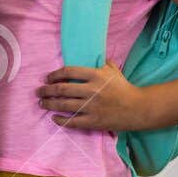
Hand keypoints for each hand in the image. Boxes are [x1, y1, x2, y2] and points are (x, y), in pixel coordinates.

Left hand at [38, 63, 152, 131]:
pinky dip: (60, 120)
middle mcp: (92, 90)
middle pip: (61, 89)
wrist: (139, 108)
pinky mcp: (94, 121)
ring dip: (49, 104)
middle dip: (46, 90)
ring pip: (63, 105)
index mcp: (96, 76)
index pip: (68, 72)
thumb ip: (98, 62)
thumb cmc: (124, 87)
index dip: (54, 75)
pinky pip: (72, 122)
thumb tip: (86, 54)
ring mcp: (92, 107)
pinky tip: (54, 118)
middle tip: (38, 91)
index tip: (48, 78)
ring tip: (42, 103)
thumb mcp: (112, 70)